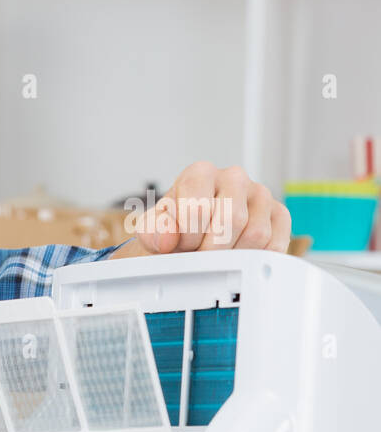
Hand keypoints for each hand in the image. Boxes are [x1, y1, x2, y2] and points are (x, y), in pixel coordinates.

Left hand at [120, 161, 291, 255]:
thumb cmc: (173, 229)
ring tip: (215, 255)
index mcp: (200, 173)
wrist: (188, 235)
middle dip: (211, 249)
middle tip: (198, 256)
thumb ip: (154, 232)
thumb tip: (167, 239)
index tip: (180, 246)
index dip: (188, 237)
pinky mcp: (278, 214)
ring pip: (255, 233)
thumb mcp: (153, 230)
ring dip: (233, 255)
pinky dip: (255, 258)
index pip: (199, 208)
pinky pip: (274, 242)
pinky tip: (236, 256)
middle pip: (231, 221)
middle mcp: (233, 177)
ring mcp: (259, 194)